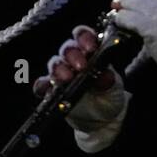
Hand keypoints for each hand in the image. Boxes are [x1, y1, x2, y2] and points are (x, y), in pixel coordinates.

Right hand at [36, 25, 129, 154]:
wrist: (101, 120)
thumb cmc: (109, 97)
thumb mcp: (114, 89)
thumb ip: (109, 80)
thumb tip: (106, 75)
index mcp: (90, 52)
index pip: (83, 36)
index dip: (85, 37)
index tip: (91, 47)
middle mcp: (74, 59)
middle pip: (67, 48)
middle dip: (73, 55)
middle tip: (81, 67)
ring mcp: (61, 74)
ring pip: (54, 63)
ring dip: (59, 69)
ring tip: (67, 78)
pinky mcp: (51, 90)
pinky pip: (41, 84)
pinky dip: (42, 85)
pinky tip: (48, 89)